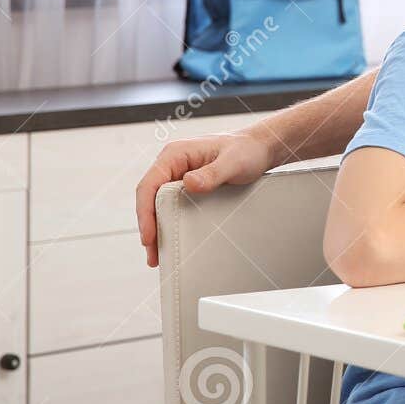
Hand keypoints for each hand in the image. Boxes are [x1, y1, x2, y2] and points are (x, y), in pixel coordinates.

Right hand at [135, 130, 278, 267]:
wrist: (260, 148)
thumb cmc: (247, 150)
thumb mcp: (233, 162)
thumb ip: (213, 173)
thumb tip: (189, 183)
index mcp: (175, 154)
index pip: (149, 184)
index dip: (145, 211)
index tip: (149, 236)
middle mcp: (172, 164)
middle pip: (149, 198)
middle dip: (149, 226)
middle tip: (153, 255)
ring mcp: (178, 175)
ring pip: (157, 204)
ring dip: (156, 227)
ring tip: (158, 255)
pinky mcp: (186, 185)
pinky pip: (170, 205)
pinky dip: (168, 222)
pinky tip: (170, 239)